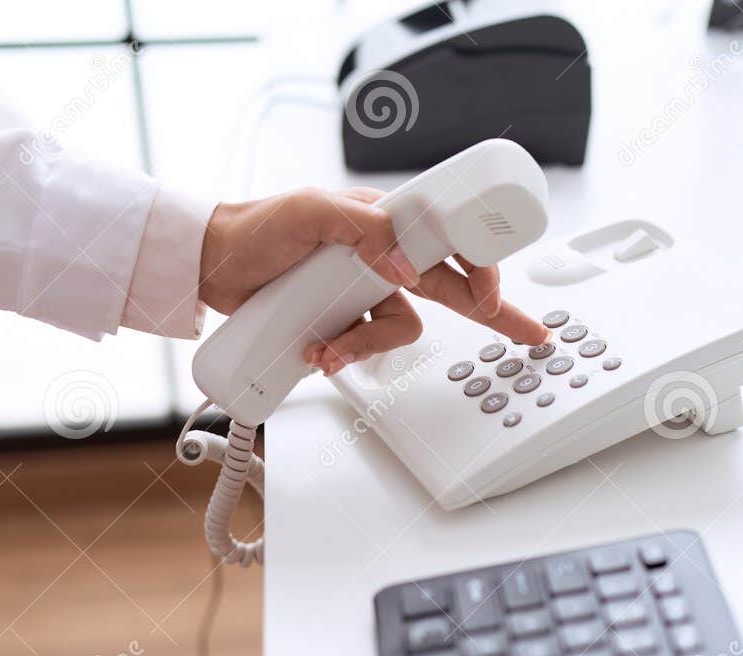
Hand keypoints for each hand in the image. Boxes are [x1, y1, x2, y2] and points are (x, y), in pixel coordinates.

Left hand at [198, 188, 548, 375]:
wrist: (214, 267)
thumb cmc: (257, 228)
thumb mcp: (311, 213)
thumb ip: (364, 229)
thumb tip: (403, 264)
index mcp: (387, 222)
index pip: (451, 240)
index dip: (480, 266)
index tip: (492, 293)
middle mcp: (384, 258)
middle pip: (452, 288)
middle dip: (492, 312)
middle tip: (529, 334)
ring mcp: (366, 294)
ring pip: (402, 329)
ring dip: (367, 345)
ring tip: (327, 347)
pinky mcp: (345, 324)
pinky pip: (366, 349)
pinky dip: (343, 355)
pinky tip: (315, 351)